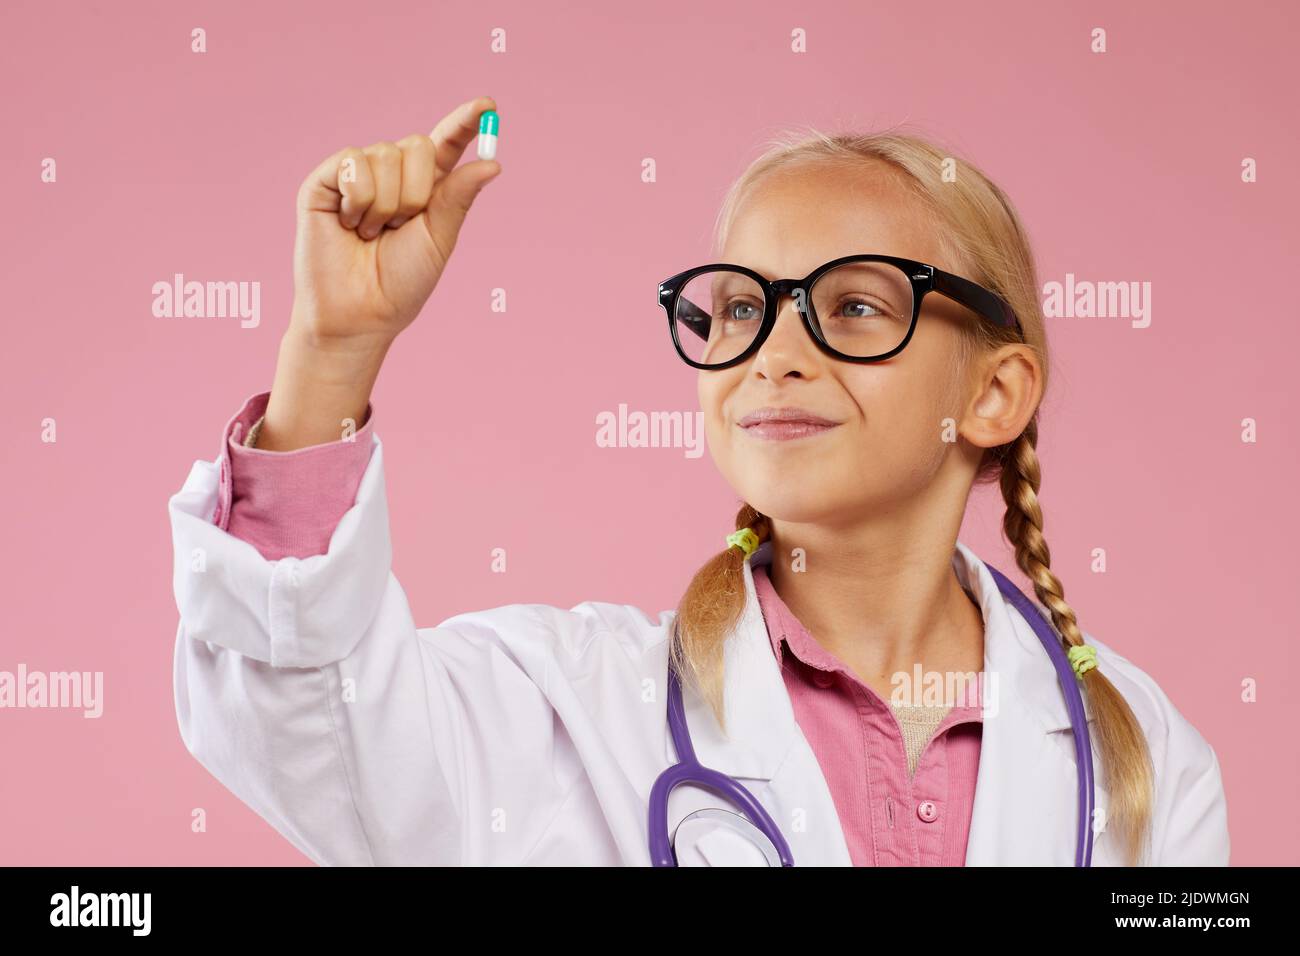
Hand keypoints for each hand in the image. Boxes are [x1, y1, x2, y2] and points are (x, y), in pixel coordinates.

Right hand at [258, 96, 500, 450]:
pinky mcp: (325, 180)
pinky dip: (358, 197)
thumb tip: (492, 162)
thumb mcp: (438, 239)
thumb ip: (458, 197)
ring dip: (385, 204)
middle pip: (417, 145)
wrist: (359, 313)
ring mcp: (357, 175)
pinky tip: (348, 223)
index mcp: (425, 188)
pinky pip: (352, 161)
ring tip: (369, 233)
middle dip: (416, 193)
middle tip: (399, 228)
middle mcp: (392, 175)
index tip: (488, 105)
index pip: (445, 144)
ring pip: (385, 154)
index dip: (464, 123)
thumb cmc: (400, 284)